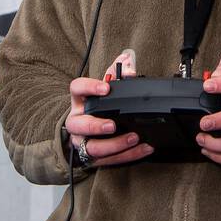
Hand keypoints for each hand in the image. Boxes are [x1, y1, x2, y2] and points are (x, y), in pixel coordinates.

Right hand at [63, 49, 154, 166]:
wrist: (84, 133)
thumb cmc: (95, 107)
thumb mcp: (103, 89)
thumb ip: (115, 73)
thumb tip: (126, 60)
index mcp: (79, 102)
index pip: (77, 89)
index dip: (89, 87)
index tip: (105, 88)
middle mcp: (77, 122)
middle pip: (80, 125)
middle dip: (96, 126)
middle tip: (112, 125)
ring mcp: (83, 141)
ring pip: (93, 148)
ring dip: (114, 145)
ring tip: (133, 138)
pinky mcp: (93, 158)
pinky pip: (110, 160)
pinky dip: (128, 155)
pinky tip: (143, 148)